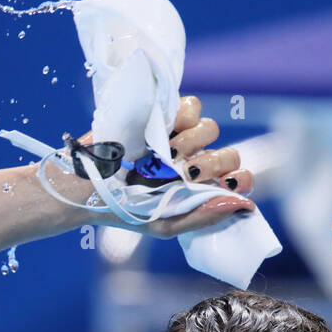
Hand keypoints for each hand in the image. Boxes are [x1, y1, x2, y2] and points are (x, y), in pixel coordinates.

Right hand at [77, 96, 255, 237]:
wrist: (88, 185)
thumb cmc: (122, 209)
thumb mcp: (164, 225)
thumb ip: (203, 218)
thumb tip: (244, 205)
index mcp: (197, 189)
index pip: (237, 179)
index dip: (239, 179)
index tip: (229, 183)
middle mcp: (192, 162)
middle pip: (228, 154)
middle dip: (212, 164)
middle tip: (185, 172)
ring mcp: (179, 138)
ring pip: (210, 129)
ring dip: (191, 142)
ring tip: (164, 154)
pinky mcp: (164, 115)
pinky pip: (192, 106)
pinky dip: (184, 117)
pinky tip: (165, 132)